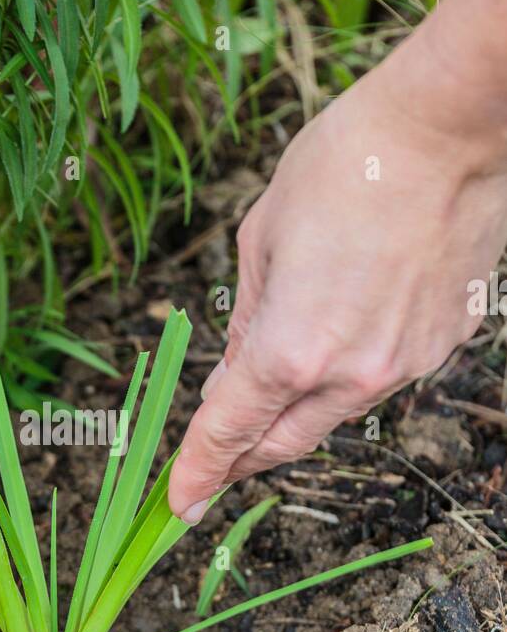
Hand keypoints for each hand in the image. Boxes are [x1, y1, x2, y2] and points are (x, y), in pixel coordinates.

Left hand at [168, 54, 506, 521]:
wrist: (451, 130)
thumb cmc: (346, 163)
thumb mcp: (262, 238)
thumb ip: (244, 321)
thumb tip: (235, 374)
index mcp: (291, 349)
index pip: (229, 431)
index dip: (198, 469)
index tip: (179, 501)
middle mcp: (351, 374)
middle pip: (283, 442)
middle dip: (241, 461)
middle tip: (213, 470)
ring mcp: (404, 364)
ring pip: (335, 412)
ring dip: (296, 411)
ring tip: (271, 389)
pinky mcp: (443, 344)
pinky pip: (382, 376)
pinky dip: (349, 370)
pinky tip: (343, 329)